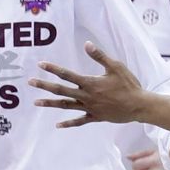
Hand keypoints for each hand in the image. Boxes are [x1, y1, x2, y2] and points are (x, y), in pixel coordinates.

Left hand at [31, 42, 147, 126]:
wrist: (139, 106)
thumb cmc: (128, 84)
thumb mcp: (116, 67)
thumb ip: (100, 56)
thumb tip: (86, 44)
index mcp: (90, 83)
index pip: (67, 75)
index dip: (53, 69)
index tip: (41, 65)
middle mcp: (87, 96)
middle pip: (61, 91)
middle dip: (45, 86)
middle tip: (31, 82)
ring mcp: (90, 108)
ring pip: (66, 106)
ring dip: (50, 104)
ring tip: (36, 102)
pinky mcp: (95, 117)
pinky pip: (79, 121)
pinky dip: (68, 123)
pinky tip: (58, 125)